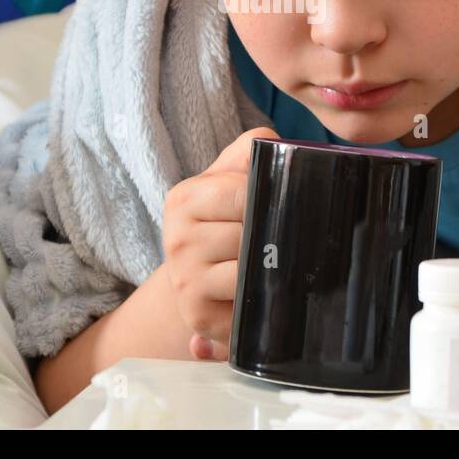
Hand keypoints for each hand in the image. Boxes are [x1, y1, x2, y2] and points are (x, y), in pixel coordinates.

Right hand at [162, 127, 278, 361]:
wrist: (196, 274)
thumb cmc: (226, 218)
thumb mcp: (232, 175)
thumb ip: (254, 149)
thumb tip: (273, 143)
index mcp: (185, 198)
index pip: (243, 194)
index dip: (271, 201)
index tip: (281, 208)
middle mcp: (177, 239)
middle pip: (249, 237)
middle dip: (272, 240)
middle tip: (281, 242)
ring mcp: (184, 280)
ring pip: (249, 273)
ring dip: (269, 272)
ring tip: (271, 267)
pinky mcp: (197, 315)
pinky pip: (245, 307)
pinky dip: (261, 302)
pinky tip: (259, 294)